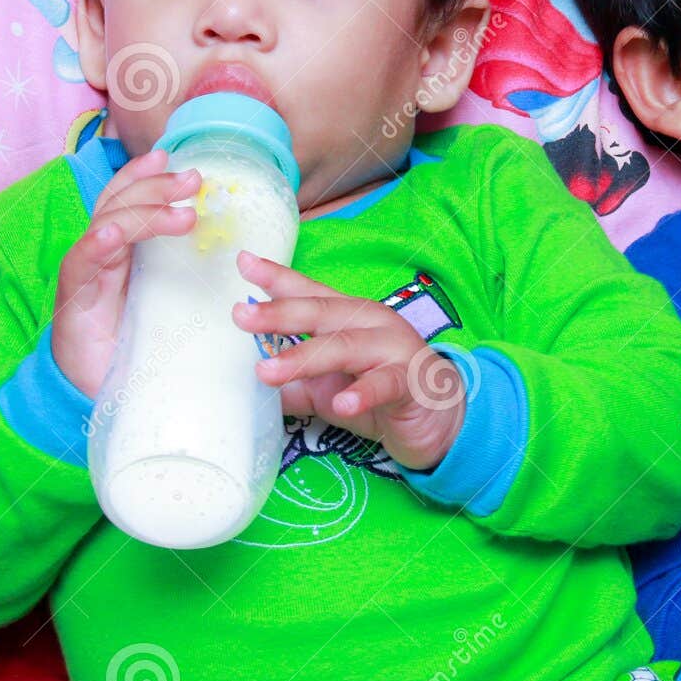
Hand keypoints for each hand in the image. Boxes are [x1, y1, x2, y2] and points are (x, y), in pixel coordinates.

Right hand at [53, 148, 199, 398]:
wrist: (95, 397)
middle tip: (193, 179)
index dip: (146, 176)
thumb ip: (186, 278)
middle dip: (154, 185)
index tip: (175, 156)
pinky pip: (82, 264)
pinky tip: (114, 235)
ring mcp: (86, 276)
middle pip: (119, 203)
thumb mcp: (169, 306)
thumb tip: (234, 254)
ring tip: (181, 213)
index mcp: (122, 253)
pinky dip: (98, 245)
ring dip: (142, 212)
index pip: (128, 200)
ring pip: (106, 224)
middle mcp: (100, 256)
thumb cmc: (137, 350)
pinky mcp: (75, 303)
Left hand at [233, 251, 465, 471]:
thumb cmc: (379, 393)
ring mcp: (393, 348)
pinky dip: (363, 394)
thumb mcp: (327, 389)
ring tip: (267, 371)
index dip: (276, 277)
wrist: (439, 418)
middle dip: (280, 313)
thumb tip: (243, 387)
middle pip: (322, 312)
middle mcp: (370, 323)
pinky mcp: (411, 381)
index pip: (309, 292)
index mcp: (349, 316)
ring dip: (305, 358)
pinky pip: (384, 385)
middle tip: (241, 316)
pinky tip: (342, 404)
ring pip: (346, 347)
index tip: (242, 262)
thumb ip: (291, 385)